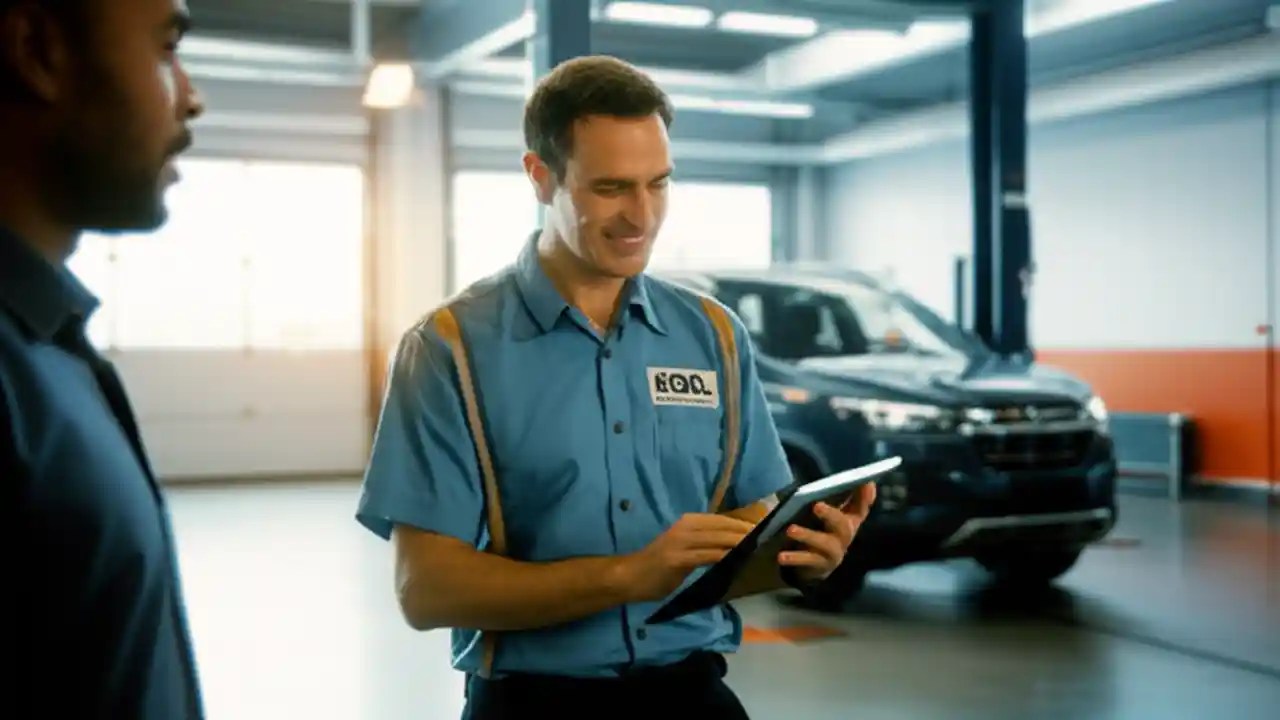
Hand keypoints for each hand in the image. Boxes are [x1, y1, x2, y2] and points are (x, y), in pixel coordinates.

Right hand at [620, 513, 755, 602]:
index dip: (742, 523)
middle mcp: (685, 527)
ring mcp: (681, 542)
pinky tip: (737, 559)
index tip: (762, 529)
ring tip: (758, 548)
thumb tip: (732, 545)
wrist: (630, 576)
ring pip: (718, 539)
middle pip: (723, 526)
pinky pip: (707, 555)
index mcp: (687, 522)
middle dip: (746, 532)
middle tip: (766, 538)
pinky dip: (724, 556)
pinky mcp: (678, 558)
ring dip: (739, 543)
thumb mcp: (682, 547)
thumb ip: (703, 543)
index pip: (721, 519)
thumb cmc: (658, 565)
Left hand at [779, 483, 876, 582]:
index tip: (867, 482)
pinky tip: (781, 556)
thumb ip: (828, 498)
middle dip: (831, 514)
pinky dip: (794, 558)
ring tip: (790, 530)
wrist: (814, 566)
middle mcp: (845, 536)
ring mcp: (834, 553)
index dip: (865, 497)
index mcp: (848, 520)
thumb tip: (817, 478)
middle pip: (843, 525)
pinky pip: (807, 561)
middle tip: (817, 506)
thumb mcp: (825, 514)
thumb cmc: (820, 529)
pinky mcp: (819, 567)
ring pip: (824, 543)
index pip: (861, 507)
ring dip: (808, 535)